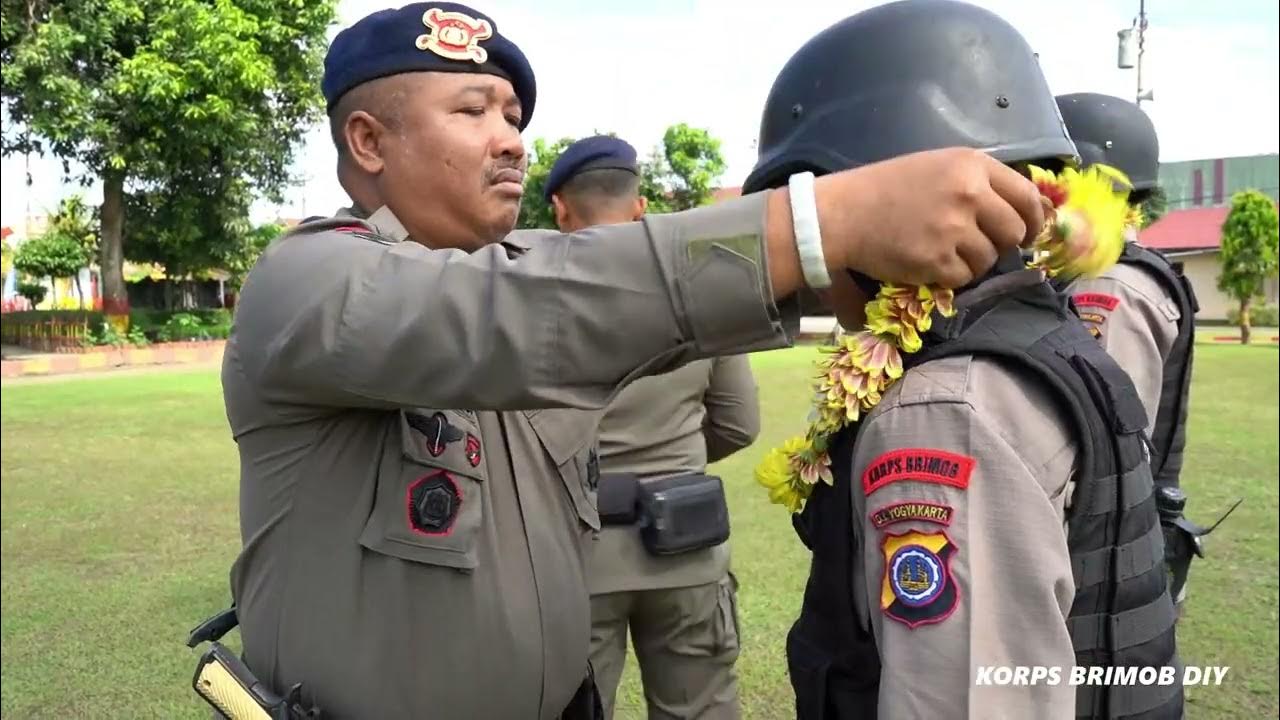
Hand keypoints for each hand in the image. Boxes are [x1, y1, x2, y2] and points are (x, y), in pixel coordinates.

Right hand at [814, 148, 1044, 287]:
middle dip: (1003, 244)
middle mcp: (968, 194)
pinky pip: (963, 278)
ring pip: (989, 259)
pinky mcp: (936, 260)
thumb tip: (1026, 209)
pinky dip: (950, 276)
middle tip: (981, 247)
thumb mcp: (938, 167)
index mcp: (971, 165)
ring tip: (944, 252)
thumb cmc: (888, 188)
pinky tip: (929, 263)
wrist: (844, 214)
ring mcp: (953, 229)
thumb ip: (979, 182)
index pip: (1026, 196)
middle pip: (1013, 231)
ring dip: (972, 262)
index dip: (1033, 219)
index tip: (1027, 232)